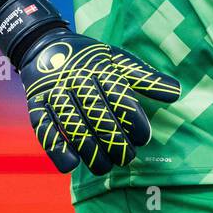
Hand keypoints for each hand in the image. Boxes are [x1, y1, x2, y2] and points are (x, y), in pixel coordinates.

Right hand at [0, 0, 180, 173]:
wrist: (45, 45)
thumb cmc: (91, 59)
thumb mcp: (118, 60)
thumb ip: (146, 78)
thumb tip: (177, 93)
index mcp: (100, 66)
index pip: (118, 94)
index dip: (133, 118)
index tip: (144, 138)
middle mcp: (76, 77)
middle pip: (96, 112)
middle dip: (114, 139)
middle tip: (127, 158)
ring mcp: (54, 90)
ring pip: (72, 122)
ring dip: (89, 148)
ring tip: (104, 167)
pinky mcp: (36, 102)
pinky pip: (44, 126)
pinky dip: (56, 147)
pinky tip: (71, 165)